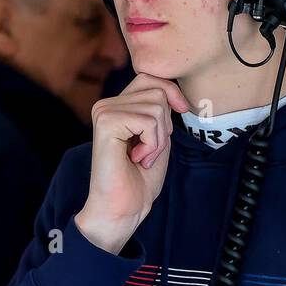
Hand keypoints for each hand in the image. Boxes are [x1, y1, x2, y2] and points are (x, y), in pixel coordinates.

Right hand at [75, 72, 189, 253]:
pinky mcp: (106, 123)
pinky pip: (148, 121)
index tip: (181, 111)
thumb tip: (171, 91)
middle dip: (165, 124)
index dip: (171, 92)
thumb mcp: (157, 136)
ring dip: (159, 138)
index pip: (150, 78)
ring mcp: (104, 112)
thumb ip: (159, 111)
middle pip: (157, 91)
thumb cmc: (139, 178)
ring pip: (156, 106)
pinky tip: (137, 158)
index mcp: (115, 106)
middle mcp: (105, 104)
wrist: (122, 207)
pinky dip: (152, 144)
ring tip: (142, 156)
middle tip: (150, 150)